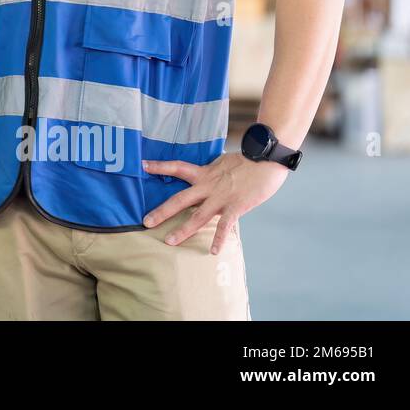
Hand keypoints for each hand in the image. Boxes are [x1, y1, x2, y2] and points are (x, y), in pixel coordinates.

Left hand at [142, 152, 288, 253]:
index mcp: (204, 173)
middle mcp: (208, 185)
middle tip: (146, 221)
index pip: (177, 167)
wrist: (266, 158)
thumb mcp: (222, 163)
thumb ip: (212, 173)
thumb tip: (205, 178)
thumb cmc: (248, 160)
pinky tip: (212, 251)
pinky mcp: (236, 206)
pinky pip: (225, 225)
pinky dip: (219, 239)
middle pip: (180, 199)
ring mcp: (221, 197)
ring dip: (183, 230)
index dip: (160, 166)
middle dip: (162, 211)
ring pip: (197, 216)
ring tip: (169, 241)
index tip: (143, 165)